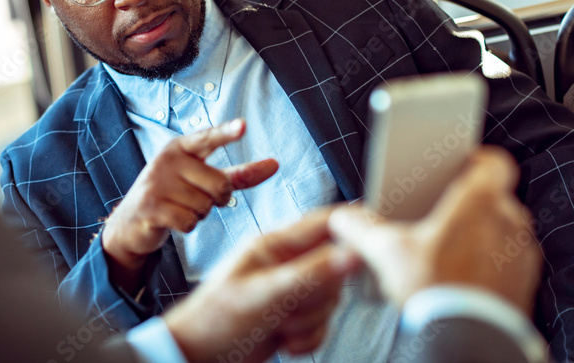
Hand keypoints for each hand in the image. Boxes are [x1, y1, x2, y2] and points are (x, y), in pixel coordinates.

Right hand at [102, 119, 277, 291]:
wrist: (131, 221)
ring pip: (205, 206)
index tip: (243, 126)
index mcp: (181, 147)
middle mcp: (168, 159)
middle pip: (219, 184)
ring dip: (199, 214)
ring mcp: (157, 182)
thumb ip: (237, 174)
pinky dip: (188, 226)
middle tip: (195, 198)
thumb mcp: (201, 179)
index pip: (208, 138)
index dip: (227, 132)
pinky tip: (173, 220)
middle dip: (216, 200)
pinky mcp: (151, 206)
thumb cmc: (173, 195)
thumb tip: (274, 164)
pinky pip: (190, 221)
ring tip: (179, 207)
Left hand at [164, 208, 360, 362]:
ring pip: (330, 299)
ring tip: (281, 325)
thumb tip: (351, 254)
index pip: (325, 224)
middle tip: (295, 306)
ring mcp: (289, 290)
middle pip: (335, 268)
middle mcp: (285, 264)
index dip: (353, 230)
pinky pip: (322, 322)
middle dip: (320, 296)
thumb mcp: (266, 294)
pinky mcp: (292, 316)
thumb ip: (311, 274)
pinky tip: (284, 339)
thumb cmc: (215, 319)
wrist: (199, 356)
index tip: (373, 246)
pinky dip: (308, 336)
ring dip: (311, 320)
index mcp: (275, 246)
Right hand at [328, 146, 540, 312]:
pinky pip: (507, 259)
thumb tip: (343, 220)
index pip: (494, 161)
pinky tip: (461, 274)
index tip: (455, 165)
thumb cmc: (434, 290)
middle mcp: (510, 222)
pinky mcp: (525, 283)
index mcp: (481, 201)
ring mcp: (522, 254)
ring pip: (501, 228)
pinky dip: (489, 261)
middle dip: (467, 202)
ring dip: (479, 232)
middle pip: (492, 196)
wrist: (466, 342)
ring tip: (446, 247)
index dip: (474, 159)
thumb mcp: (387, 252)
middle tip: (439, 212)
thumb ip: (362, 228)